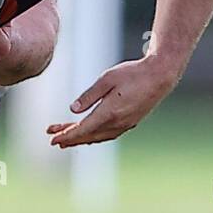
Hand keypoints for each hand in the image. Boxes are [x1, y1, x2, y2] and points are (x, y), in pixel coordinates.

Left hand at [46, 56, 177, 147]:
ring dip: (81, 138)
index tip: (52, 138)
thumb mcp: (107, 79)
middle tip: (53, 139)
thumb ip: (89, 96)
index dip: (66, 135)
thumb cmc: (133, 73)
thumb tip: (73, 110)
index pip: (82, 129)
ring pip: (98, 137)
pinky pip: (108, 134)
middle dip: (69, 138)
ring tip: (66, 138)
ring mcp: (125, 125)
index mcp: (109, 113)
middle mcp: (117, 123)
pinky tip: (88, 134)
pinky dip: (94, 136)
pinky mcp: (130, 122)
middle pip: (88, 136)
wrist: (160, 75)